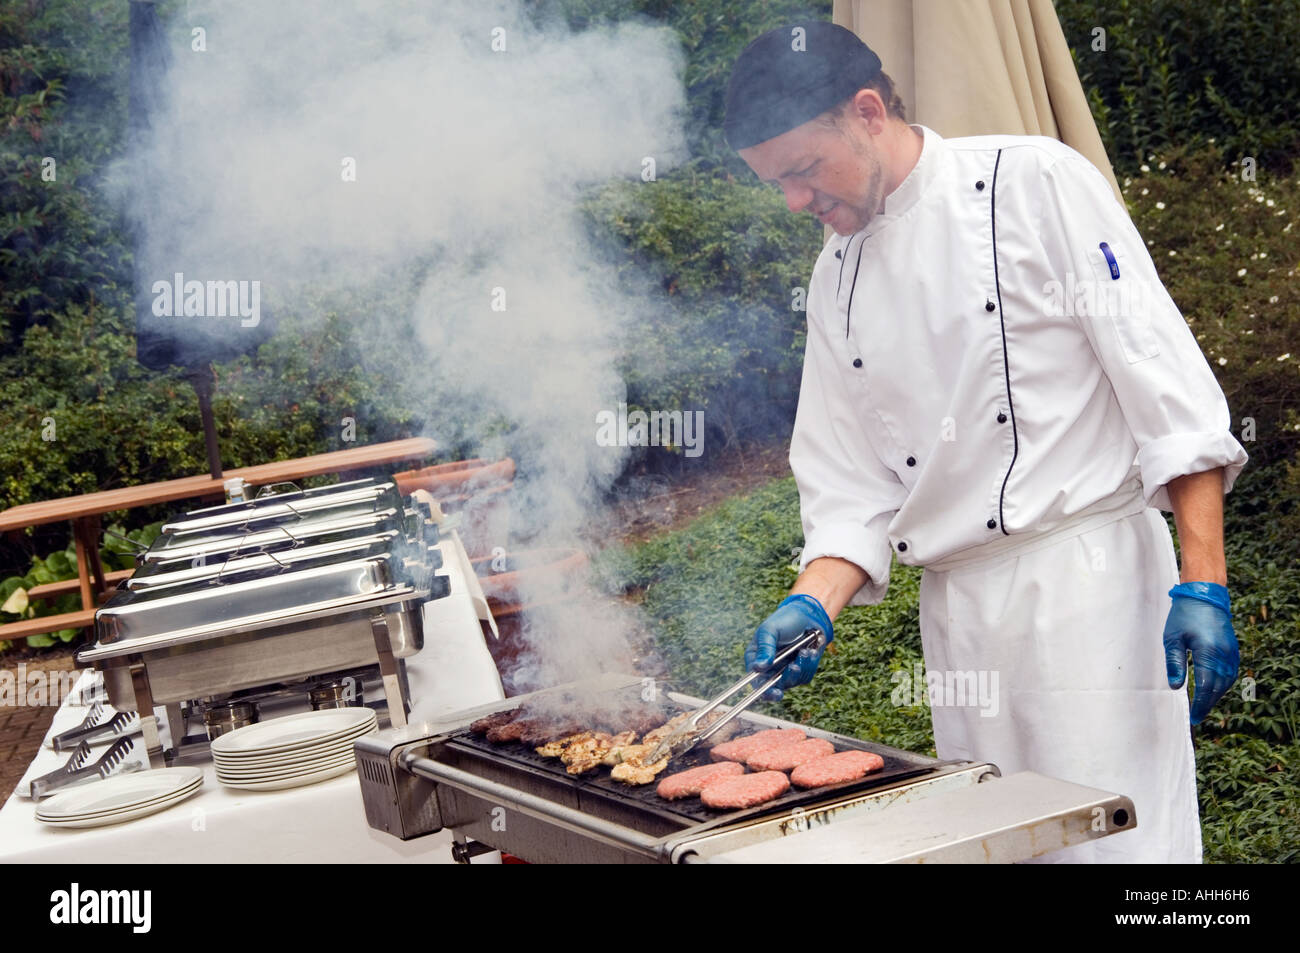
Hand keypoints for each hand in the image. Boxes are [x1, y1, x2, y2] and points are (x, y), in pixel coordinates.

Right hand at [744, 594, 833, 700]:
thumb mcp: (770, 630)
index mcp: (755, 658)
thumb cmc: (784, 620)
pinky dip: (809, 664)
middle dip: (786, 678)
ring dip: (801, 666)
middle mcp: (768, 668)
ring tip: (805, 650)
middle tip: (794, 667)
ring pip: (791, 682)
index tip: (775, 692)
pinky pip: (805, 676)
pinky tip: (811, 650)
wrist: (808, 617)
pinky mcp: (800, 671)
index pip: (755, 681)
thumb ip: (764, 648)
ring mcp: (784, 671)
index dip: (763, 691)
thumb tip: (758, 667)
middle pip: (773, 687)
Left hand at [1163, 582, 1238, 724]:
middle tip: (1198, 717)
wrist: (1204, 595)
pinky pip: (1231, 672)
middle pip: (1218, 687)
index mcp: (1208, 652)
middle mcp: (1223, 654)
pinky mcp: (1232, 648)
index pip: (1206, 686)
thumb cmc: (1184, 615)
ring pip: (1227, 681)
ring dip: (1216, 695)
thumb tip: (1175, 687)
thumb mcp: (1172, 639)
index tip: (1194, 717)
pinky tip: (1215, 689)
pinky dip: (1223, 684)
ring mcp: (1231, 651)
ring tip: (1204, 706)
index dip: (1200, 704)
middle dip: (1208, 704)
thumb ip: (1174, 663)